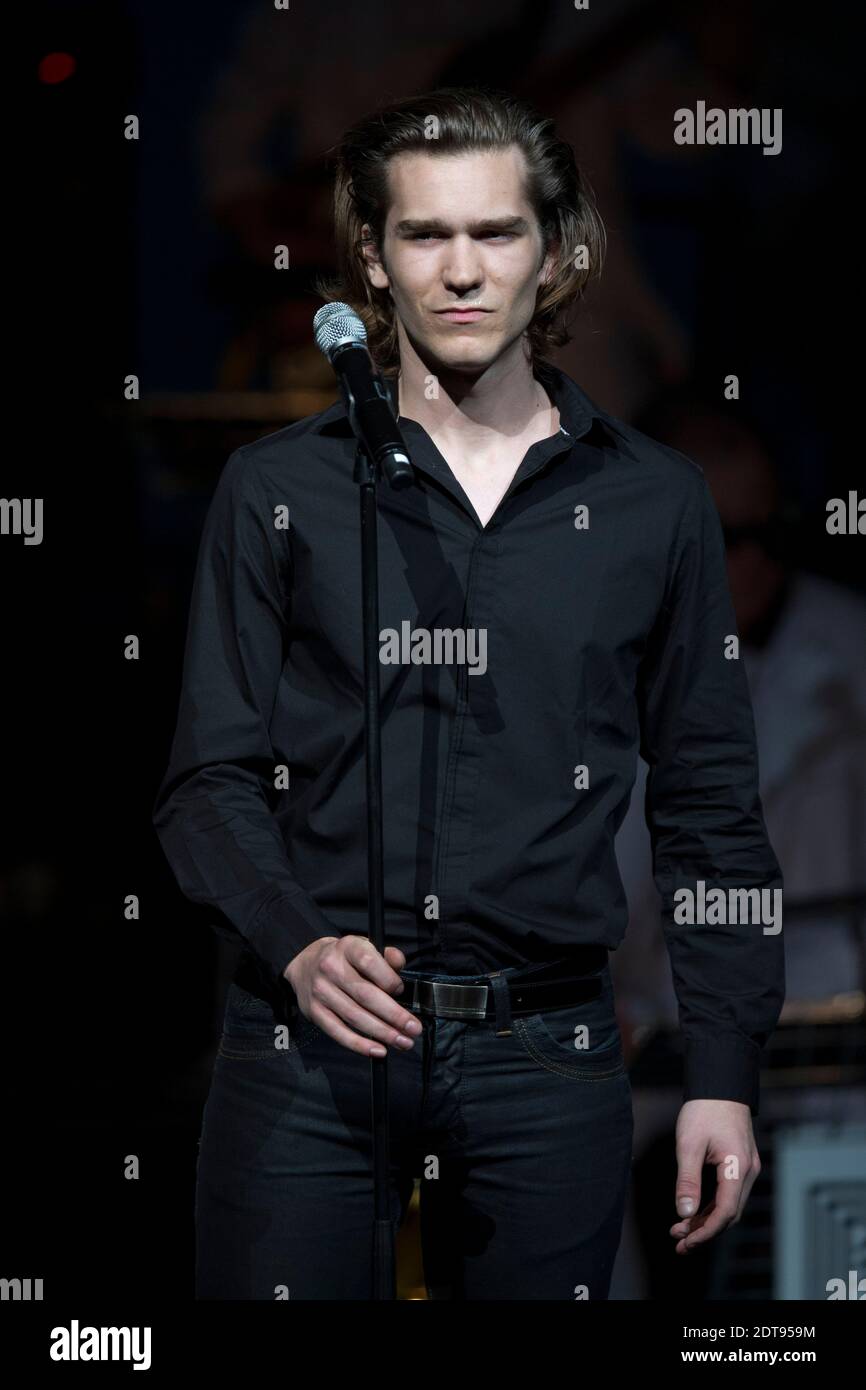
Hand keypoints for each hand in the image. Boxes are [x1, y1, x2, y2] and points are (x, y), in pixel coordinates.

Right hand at [283, 936, 422, 1056]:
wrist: (305, 965)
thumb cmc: (345, 959)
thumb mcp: (364, 947)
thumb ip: (386, 956)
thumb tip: (399, 962)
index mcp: (347, 948)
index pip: (369, 962)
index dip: (389, 979)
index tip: (402, 991)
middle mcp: (331, 968)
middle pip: (365, 995)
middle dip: (393, 1015)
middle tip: (414, 1029)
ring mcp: (321, 991)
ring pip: (354, 1017)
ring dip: (382, 1033)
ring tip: (403, 1042)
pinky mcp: (314, 1012)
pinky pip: (338, 1032)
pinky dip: (359, 1045)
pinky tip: (378, 1050)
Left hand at [669, 1099, 760, 1254]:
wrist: (720, 1085)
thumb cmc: (703, 1110)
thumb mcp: (689, 1144)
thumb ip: (687, 1180)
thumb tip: (684, 1213)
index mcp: (737, 1167)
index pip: (725, 1211)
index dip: (706, 1231)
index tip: (685, 1241)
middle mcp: (748, 1171)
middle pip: (729, 1213)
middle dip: (705, 1231)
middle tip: (678, 1243)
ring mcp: (746, 1168)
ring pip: (729, 1205)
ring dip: (707, 1220)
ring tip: (680, 1232)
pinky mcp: (740, 1164)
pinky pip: (728, 1193)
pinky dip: (712, 1206)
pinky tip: (694, 1213)